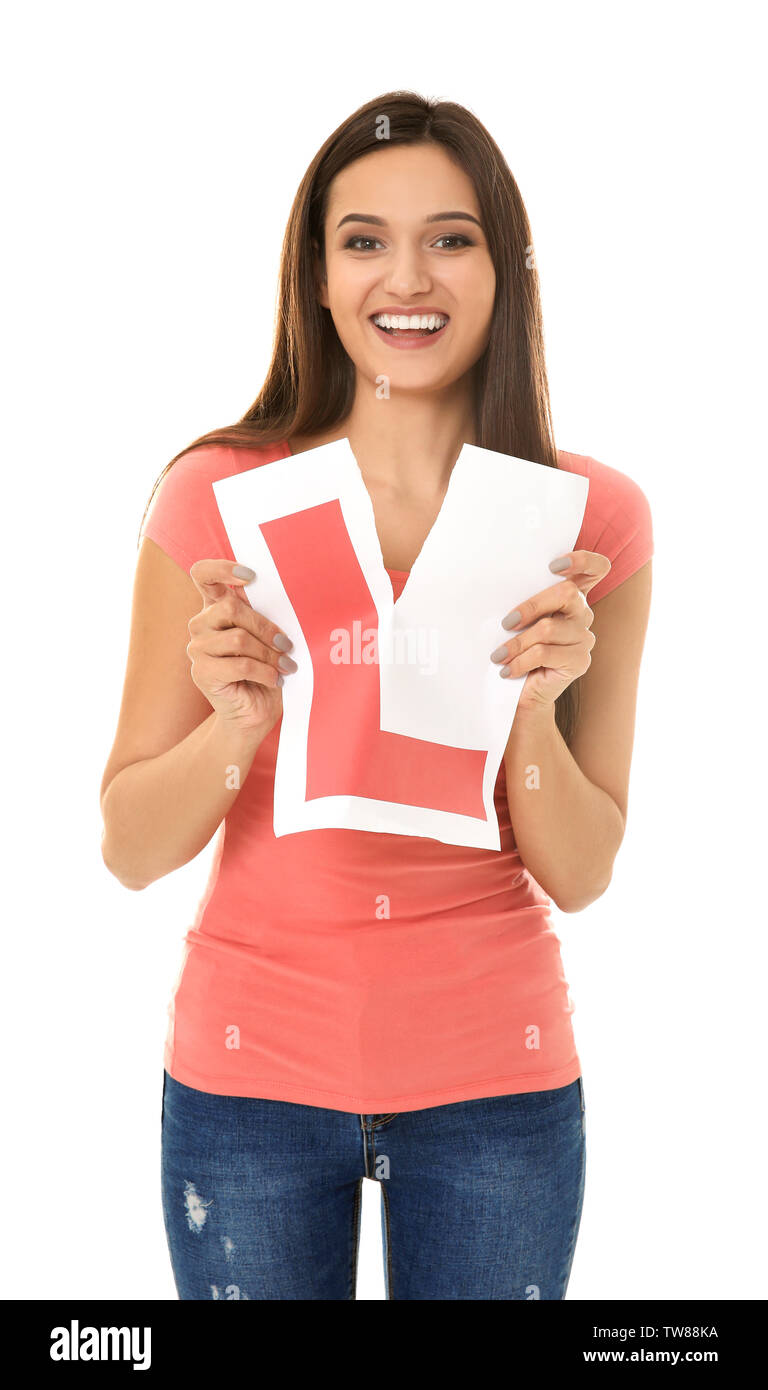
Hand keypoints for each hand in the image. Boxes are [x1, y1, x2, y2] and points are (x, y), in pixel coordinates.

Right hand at [186, 560, 297, 734]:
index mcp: (216, 608)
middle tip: (288, 646)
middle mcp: (201, 624)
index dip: (222, 568)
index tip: (250, 576)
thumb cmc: (266, 670)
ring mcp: (197, 648)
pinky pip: (239, 664)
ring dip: (269, 654)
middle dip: (266, 627)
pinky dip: (264, 672)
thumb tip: (290, 596)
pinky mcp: (202, 673)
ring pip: (238, 638)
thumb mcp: (269, 638)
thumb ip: (267, 615)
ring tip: (286, 666)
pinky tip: (275, 679)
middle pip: (231, 607)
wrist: (254, 714)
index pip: (203, 574)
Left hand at [490, 549, 610, 710]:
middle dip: (531, 606)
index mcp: (572, 596)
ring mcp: (585, 637)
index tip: (553, 566)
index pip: (595, 568)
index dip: (582, 561)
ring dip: (517, 643)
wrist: (522, 691)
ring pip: (548, 628)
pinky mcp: (580, 661)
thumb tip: (500, 588)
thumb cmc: (518, 649)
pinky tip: (508, 670)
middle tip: (506, 623)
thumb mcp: (519, 620)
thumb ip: (524, 601)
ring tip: (499, 656)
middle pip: (567, 592)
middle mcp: (583, 613)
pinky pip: (545, 653)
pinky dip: (521, 661)